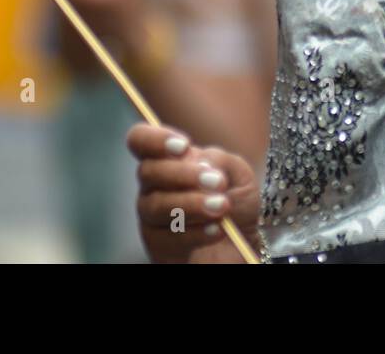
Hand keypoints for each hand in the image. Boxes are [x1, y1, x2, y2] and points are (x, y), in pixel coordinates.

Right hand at [127, 123, 259, 263]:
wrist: (244, 242)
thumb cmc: (236, 203)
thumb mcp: (238, 174)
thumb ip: (219, 160)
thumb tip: (199, 160)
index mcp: (168, 160)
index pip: (141, 140)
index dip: (154, 138)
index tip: (185, 146)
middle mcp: (153, 186)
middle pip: (147, 172)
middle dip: (183, 174)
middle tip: (218, 182)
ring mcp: (152, 217)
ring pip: (155, 205)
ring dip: (191, 203)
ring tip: (222, 206)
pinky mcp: (158, 246)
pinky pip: (166, 238)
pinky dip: (195, 232)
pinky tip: (217, 229)